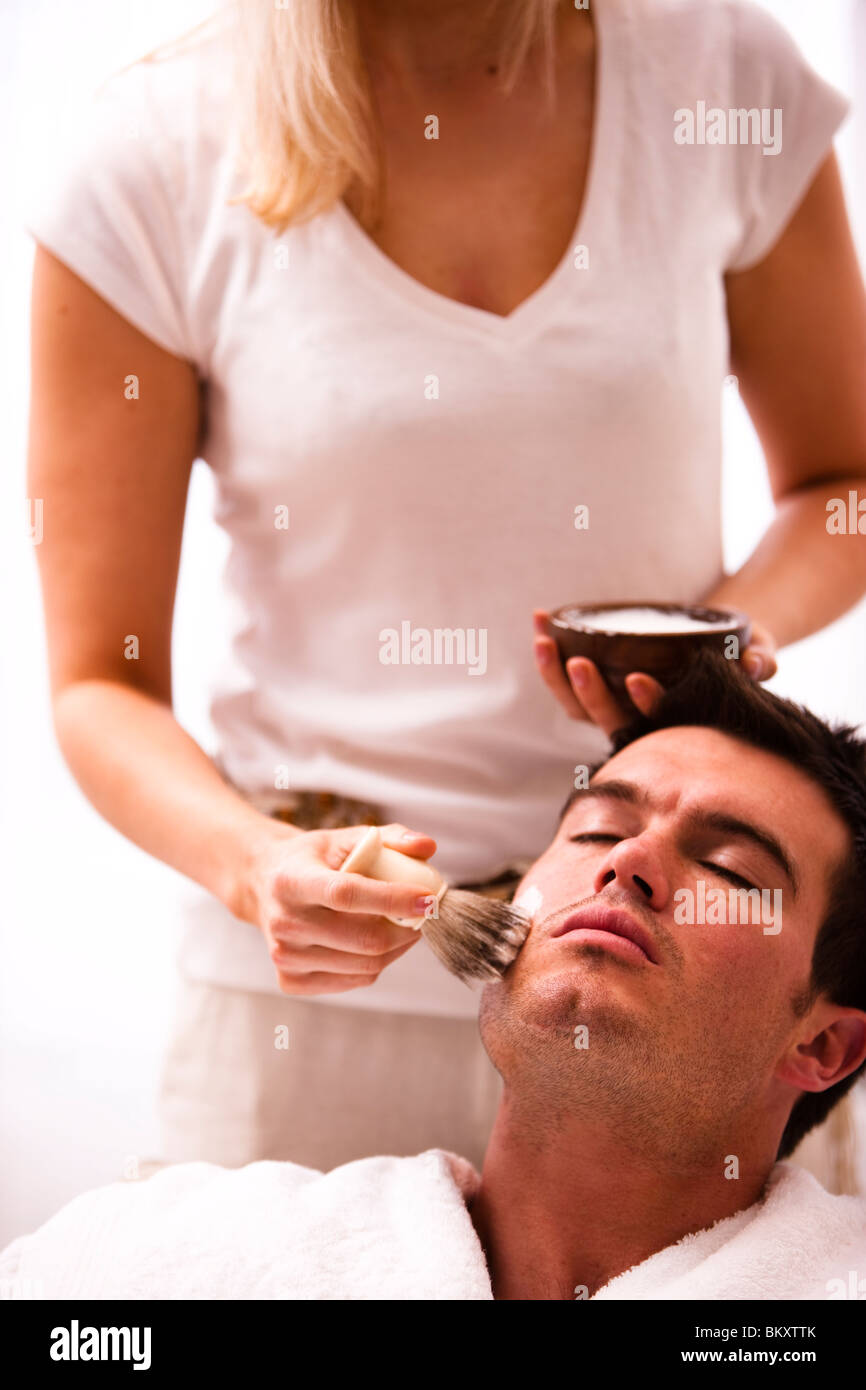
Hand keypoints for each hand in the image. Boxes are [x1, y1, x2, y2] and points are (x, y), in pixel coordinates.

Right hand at [236, 822, 437, 994]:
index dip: (393, 899)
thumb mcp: (344, 838)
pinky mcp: (291, 981)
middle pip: (363, 939)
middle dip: (406, 929)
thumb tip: (428, 845)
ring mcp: (285, 956)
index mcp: (292, 880)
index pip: (347, 894)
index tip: (429, 898)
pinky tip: (375, 941)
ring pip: (365, 966)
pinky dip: (377, 963)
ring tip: (401, 925)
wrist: (263, 884)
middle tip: (423, 914)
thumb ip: (389, 838)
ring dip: (397, 947)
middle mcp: (284, 922)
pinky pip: (355, 981)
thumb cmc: (312, 859)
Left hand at [532, 609, 777, 737]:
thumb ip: (759, 659)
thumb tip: (758, 664)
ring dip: (554, 675)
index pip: (658, 722)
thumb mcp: (756, 652)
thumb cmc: (739, 653)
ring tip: (543, 639)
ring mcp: (614, 705)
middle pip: (606, 718)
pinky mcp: (595, 686)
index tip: (637, 679)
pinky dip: (549, 651)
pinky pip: (563, 678)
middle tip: (578, 663)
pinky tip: (540, 620)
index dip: (646, 704)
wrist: (716, 644)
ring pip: (576, 705)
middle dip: (589, 693)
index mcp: (677, 722)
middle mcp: (640, 721)